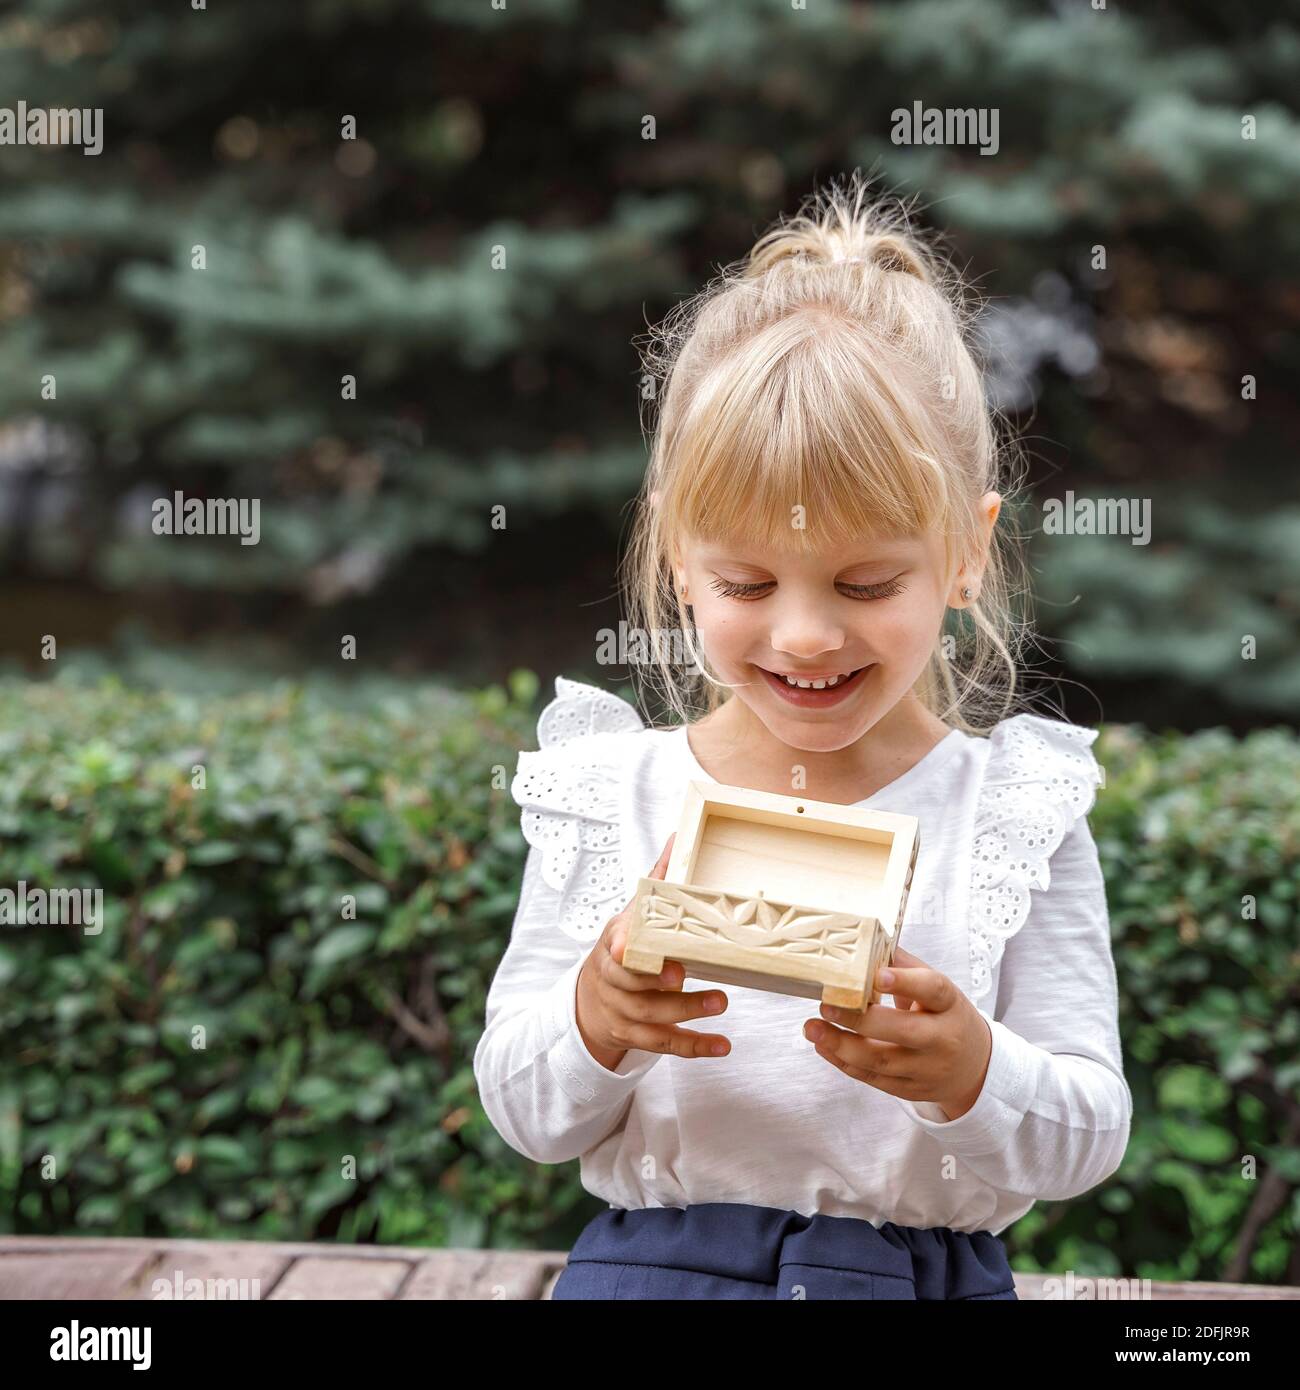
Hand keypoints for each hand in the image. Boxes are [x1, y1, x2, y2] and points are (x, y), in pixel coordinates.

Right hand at [575, 833, 730, 1069]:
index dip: (619, 947)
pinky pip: (665, 1044)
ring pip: (650, 1016)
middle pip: (631, 983)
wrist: (590, 1000)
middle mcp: (613, 979)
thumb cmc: (623, 948)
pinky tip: (722, 1046)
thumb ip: (656, 881)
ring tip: (721, 1002)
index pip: (613, 945)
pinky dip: (695, 1046)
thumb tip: (678, 834)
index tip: (623, 947)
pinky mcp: (635, 1036)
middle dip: (658, 981)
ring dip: (687, 1011)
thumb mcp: (632, 915)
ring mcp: (622, 1011)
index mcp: (613, 944)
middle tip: (685, 973)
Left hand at [802, 944, 991, 1119]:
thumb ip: (905, 966)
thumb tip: (868, 940)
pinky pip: (873, 1078)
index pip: (933, 990)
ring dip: (841, 1045)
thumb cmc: (947, 1017)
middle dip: (860, 1019)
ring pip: (882, 1060)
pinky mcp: (910, 1089)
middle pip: (903, 1030)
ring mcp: (927, 1069)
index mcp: (950, 1005)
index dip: (905, 981)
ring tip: (812, 1028)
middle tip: (826, 1005)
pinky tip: (823, 1046)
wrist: (973, 1067)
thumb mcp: (939, 989)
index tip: (875, 975)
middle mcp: (942, 1039)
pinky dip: (844, 1062)